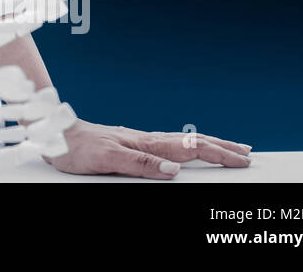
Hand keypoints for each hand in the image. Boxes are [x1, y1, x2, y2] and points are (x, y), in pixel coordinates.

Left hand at [43, 119, 250, 178]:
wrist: (55, 133)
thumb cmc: (77, 148)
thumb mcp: (107, 159)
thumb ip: (140, 163)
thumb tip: (173, 169)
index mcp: (146, 143)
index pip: (190, 148)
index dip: (218, 154)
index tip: (242, 159)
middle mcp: (146, 139)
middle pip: (192, 142)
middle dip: (221, 147)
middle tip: (247, 152)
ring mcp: (140, 140)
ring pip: (181, 142)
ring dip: (207, 145)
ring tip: (226, 148)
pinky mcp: (131, 144)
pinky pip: (168, 145)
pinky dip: (186, 147)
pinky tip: (187, 150)